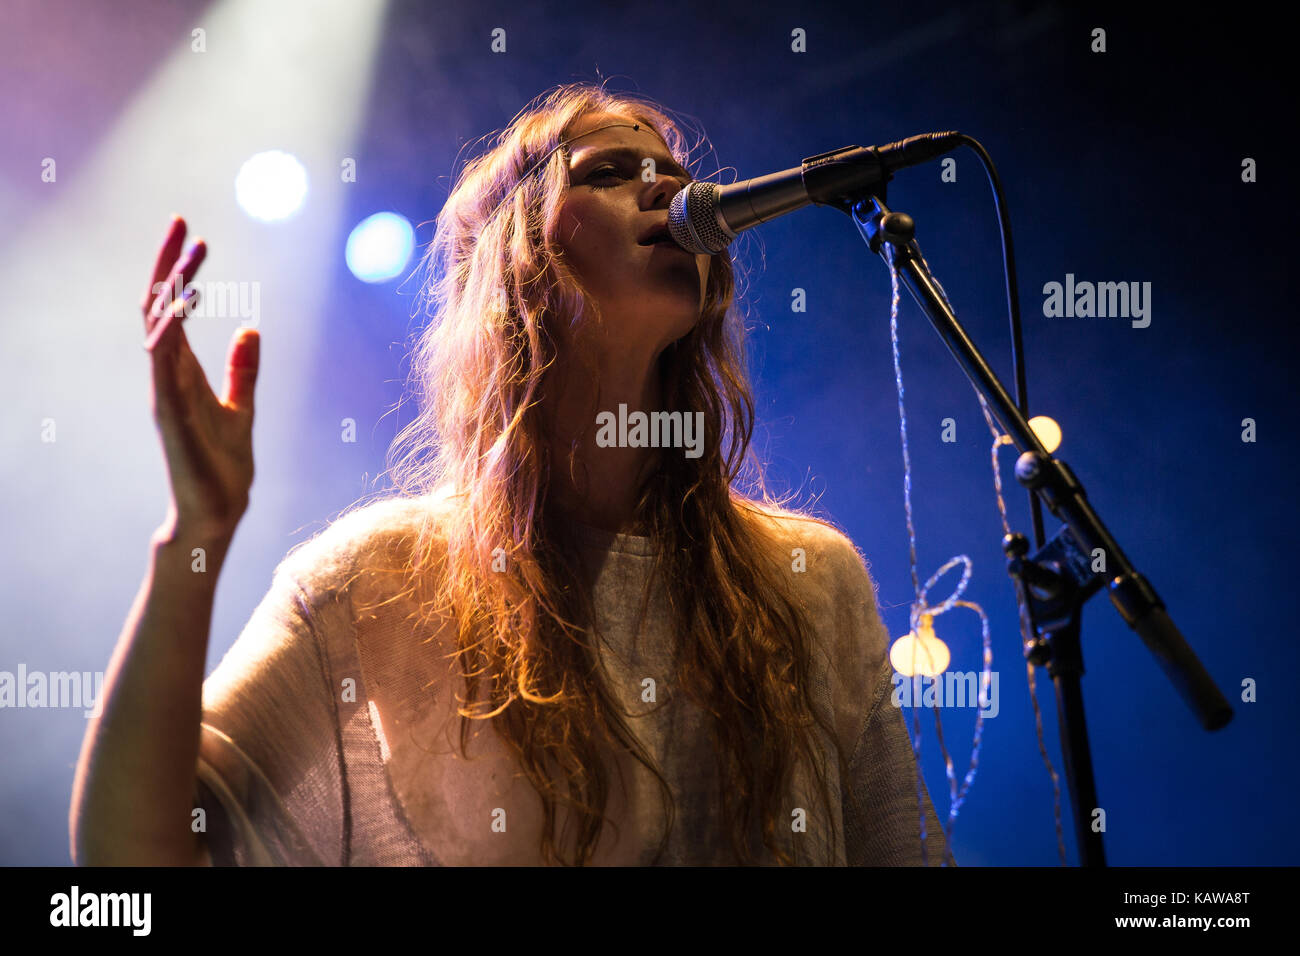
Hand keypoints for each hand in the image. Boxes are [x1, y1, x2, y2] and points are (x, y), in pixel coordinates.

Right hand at [142, 217, 259, 540]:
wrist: (218, 510)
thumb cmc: (224, 462)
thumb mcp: (243, 406)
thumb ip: (243, 369)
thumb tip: (250, 328)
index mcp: (182, 369)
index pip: (174, 308)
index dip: (180, 270)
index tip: (193, 234)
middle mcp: (167, 374)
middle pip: (159, 306)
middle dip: (169, 264)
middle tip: (182, 222)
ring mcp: (164, 391)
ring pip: (156, 328)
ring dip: (171, 291)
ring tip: (187, 256)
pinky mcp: (169, 413)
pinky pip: (161, 365)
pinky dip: (167, 334)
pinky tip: (178, 307)